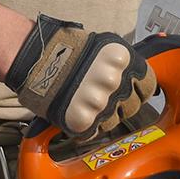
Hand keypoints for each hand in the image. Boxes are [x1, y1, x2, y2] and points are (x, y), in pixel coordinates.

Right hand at [3, 15, 156, 145]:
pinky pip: (94, 131)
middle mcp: (115, 81)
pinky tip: (76, 111)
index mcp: (123, 59)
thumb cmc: (62, 48)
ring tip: (84, 102)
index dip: (138, 89)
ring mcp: (99, 102)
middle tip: (99, 96)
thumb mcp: (101, 47)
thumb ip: (120, 65)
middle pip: (132, 106)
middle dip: (120, 104)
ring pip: (113, 121)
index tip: (130, 91)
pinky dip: (86, 126)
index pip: (148, 86)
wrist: (32, 58)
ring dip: (102, 116)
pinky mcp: (83, 120)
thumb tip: (137, 79)